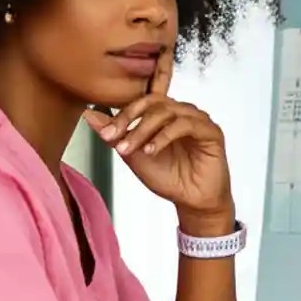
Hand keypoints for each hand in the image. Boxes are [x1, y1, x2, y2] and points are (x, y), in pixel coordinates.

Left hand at [83, 48, 233, 229]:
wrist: (190, 202)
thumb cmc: (167, 177)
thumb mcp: (132, 154)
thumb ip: (114, 134)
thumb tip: (88, 114)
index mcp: (165, 114)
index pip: (144, 98)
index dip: (124, 110)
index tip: (106, 132)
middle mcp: (182, 112)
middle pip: (153, 102)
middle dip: (130, 119)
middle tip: (113, 138)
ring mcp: (198, 120)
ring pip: (167, 112)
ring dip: (144, 129)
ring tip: (132, 149)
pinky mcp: (211, 131)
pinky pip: (185, 125)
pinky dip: (165, 136)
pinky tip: (151, 150)